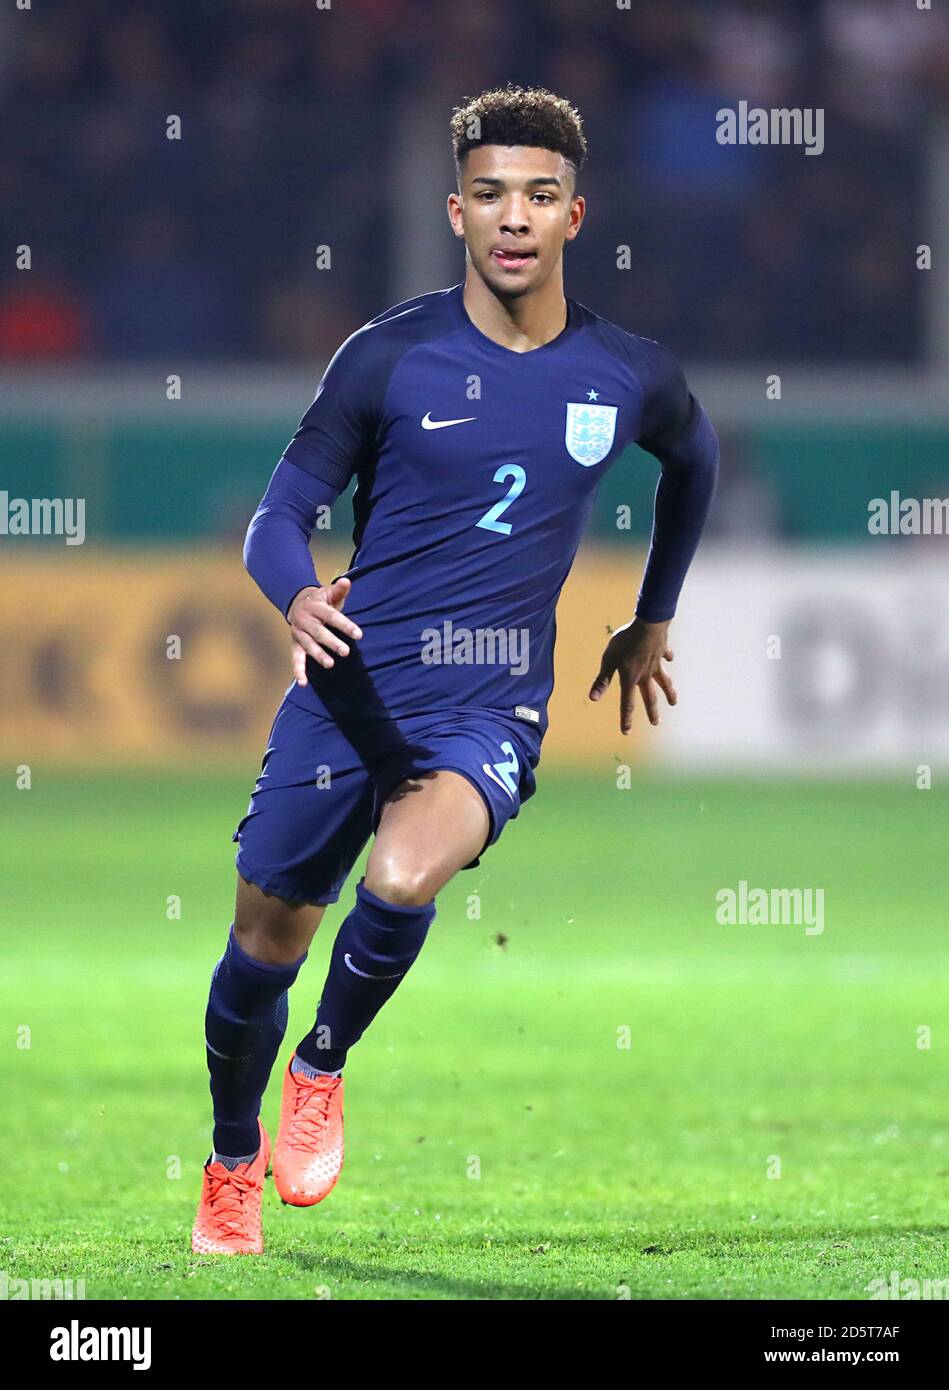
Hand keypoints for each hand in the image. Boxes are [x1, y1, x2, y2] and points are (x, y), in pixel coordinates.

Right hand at [288, 578, 362, 685]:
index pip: (332, 616)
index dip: (345, 625)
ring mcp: (299, 633)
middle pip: (319, 632)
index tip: (358, 634)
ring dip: (318, 655)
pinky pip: (296, 658)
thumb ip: (339, 590)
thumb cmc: (320, 601)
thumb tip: (346, 580)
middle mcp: (305, 620)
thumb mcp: (330, 594)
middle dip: (332, 642)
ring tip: (330, 664)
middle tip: (346, 652)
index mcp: (315, 607)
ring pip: (308, 646)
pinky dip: (298, 671)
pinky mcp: (295, 644)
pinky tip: (304, 683)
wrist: (297, 603)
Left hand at [588, 617, 676, 732]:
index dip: (625, 718)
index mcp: (631, 679)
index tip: (626, 732)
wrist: (648, 624)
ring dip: (669, 692)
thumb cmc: (625, 642)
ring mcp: (656, 663)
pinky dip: (668, 659)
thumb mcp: (609, 660)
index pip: (627, 703)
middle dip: (652, 711)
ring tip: (673, 702)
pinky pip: (666, 657)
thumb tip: (593, 698)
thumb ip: (603, 680)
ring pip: (664, 682)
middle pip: (650, 697)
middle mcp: (645, 675)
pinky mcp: (662, 650)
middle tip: (656, 723)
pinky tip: (670, 659)